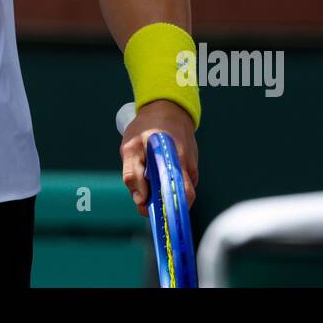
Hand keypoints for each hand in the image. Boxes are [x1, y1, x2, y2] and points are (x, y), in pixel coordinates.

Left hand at [120, 99, 198, 215]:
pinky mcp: (192, 168)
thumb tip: (140, 202)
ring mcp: (192, 167)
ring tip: (149, 180)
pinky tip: (158, 174)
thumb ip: (132, 174)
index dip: (167, 212)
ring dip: (165, 193)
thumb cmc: (146, 127)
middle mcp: (187, 167)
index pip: (179, 197)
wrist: (167, 107)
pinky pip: (181, 184)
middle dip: (164, 205)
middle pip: (182, 199)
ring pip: (180, 192)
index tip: (150, 215)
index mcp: (173, 162)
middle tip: (146, 199)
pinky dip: (169, 185)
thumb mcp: (130, 147)